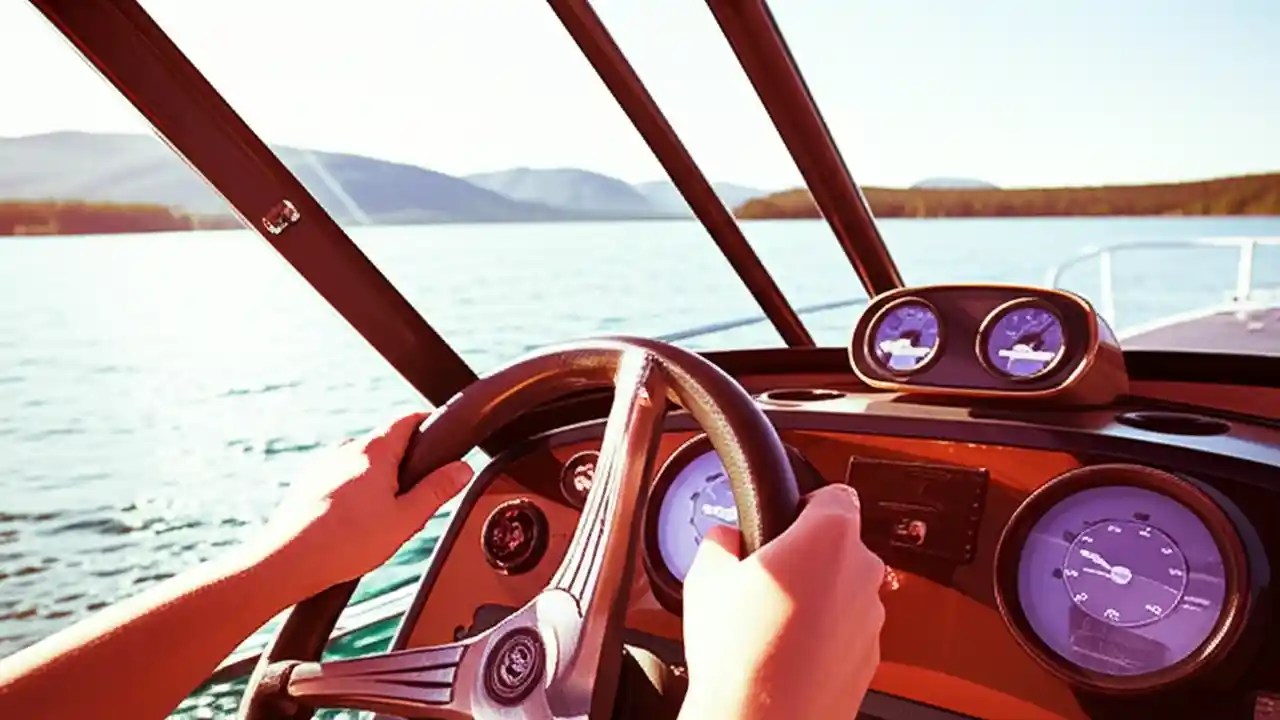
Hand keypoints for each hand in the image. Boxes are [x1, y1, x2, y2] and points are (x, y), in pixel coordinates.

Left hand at [252, 412, 472, 595]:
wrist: (289, 561)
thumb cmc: (345, 543)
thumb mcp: (406, 519)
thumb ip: (437, 490)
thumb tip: (462, 469)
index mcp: (374, 451)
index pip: (408, 419)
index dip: (428, 423)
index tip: (441, 435)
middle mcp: (346, 449)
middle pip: (386, 444)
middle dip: (405, 464)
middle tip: (414, 498)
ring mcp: (323, 465)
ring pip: (362, 464)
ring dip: (377, 480)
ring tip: (381, 519)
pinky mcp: (308, 483)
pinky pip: (341, 479)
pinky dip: (353, 493)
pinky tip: (354, 525)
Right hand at [680, 484, 885, 719]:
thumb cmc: (740, 655)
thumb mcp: (706, 576)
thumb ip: (722, 540)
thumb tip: (727, 539)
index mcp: (829, 536)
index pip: (835, 493)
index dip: (806, 503)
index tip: (786, 517)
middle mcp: (862, 572)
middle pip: (840, 544)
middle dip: (807, 554)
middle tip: (766, 576)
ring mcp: (871, 618)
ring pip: (844, 589)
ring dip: (817, 596)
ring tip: (771, 621)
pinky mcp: (870, 657)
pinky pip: (846, 629)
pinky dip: (824, 634)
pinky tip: (786, 650)